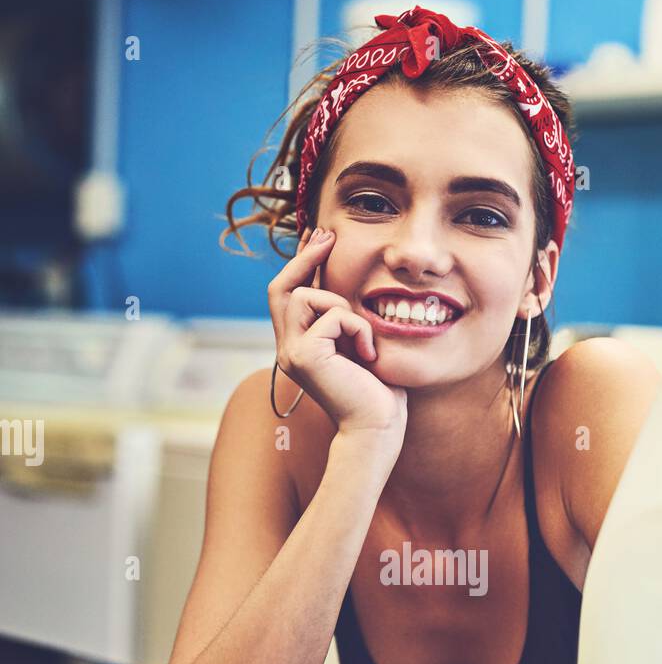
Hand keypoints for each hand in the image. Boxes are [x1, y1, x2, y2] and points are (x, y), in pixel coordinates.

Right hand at [268, 225, 406, 441]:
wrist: (377, 428)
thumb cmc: (377, 393)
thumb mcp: (359, 345)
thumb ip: (345, 320)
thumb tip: (346, 283)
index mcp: (299, 346)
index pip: (288, 295)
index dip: (301, 263)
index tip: (319, 237)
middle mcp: (288, 349)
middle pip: (281, 288)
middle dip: (305, 258)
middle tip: (329, 235)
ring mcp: (292, 353)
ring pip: (307, 296)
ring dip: (342, 307)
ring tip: (363, 338)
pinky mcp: (304, 356)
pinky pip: (334, 316)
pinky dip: (358, 329)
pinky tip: (369, 355)